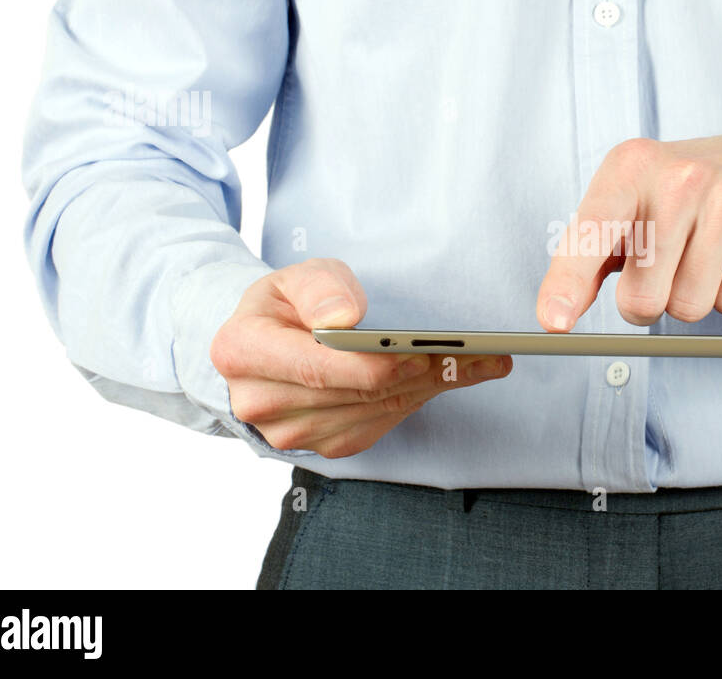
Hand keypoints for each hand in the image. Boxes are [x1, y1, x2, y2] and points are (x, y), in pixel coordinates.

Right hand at [211, 258, 511, 456]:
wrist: (267, 341)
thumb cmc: (287, 304)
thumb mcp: (294, 276)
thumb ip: (320, 288)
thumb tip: (346, 317)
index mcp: (241, 351)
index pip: (318, 368)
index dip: (374, 365)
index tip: (421, 354)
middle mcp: (260, 402)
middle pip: (355, 393)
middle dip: (420, 372)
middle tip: (476, 354)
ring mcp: (291, 432)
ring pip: (375, 410)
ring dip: (431, 386)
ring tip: (480, 361)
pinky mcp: (324, 444)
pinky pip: (380, 424)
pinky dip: (419, 398)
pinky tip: (452, 376)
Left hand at [537, 135, 721, 330]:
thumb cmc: (686, 194)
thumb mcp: (628, 203)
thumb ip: (587, 258)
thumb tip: (557, 314)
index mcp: (632, 167)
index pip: (592, 232)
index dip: (568, 282)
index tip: (554, 321)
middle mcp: (681, 177)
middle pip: (644, 298)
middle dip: (650, 301)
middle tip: (667, 267)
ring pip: (691, 307)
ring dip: (694, 296)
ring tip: (707, 256)